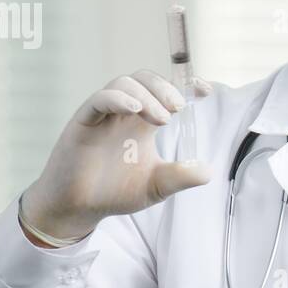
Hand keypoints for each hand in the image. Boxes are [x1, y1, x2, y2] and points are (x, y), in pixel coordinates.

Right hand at [20, 68, 214, 243]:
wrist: (79, 208)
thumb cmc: (115, 192)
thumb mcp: (156, 186)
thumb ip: (180, 177)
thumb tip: (208, 173)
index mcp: (143, 123)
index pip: (165, 93)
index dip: (185, 86)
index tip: (205, 90)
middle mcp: (124, 114)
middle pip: (145, 79)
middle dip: (165, 87)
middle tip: (179, 107)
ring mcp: (103, 115)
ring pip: (124, 83)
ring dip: (146, 94)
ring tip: (162, 119)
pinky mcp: (83, 122)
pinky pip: (99, 99)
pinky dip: (118, 98)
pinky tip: (135, 109)